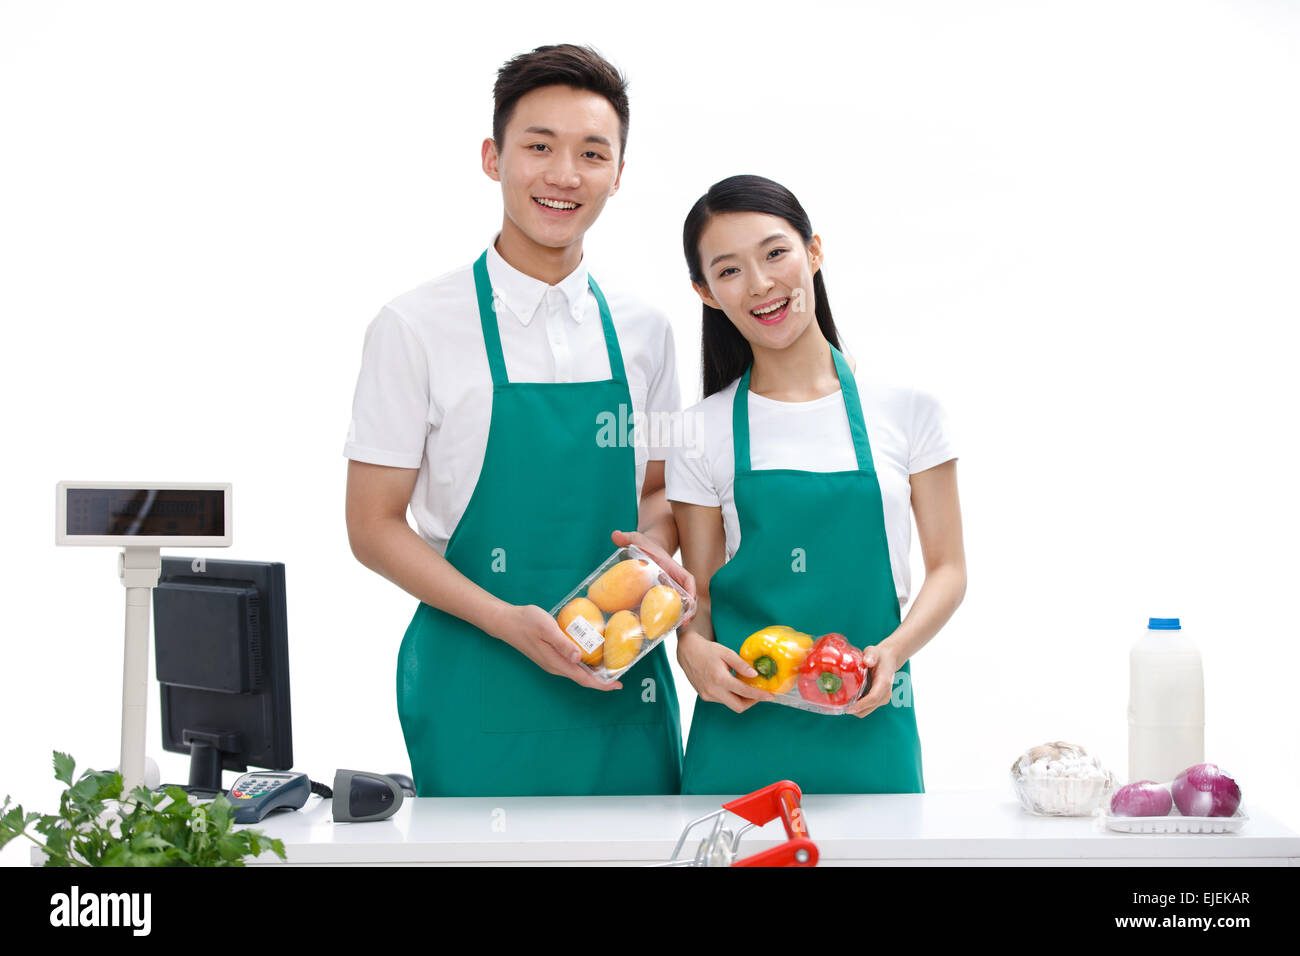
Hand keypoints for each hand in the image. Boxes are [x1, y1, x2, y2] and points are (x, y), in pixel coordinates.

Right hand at [497, 604, 621, 691]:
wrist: (506, 622)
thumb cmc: (526, 622)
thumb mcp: (546, 628)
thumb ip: (562, 643)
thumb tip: (579, 658)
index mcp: (556, 662)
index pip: (583, 678)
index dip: (601, 684)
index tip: (618, 685)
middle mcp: (555, 666)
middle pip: (582, 678)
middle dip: (601, 680)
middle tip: (619, 675)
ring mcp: (552, 662)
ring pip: (576, 672)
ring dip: (593, 672)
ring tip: (610, 666)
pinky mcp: (550, 656)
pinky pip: (571, 664)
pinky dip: (584, 663)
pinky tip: (591, 654)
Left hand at [610, 529, 696, 624]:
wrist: (648, 547)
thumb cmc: (644, 543)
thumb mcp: (636, 539)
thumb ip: (627, 537)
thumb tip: (615, 534)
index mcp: (671, 568)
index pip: (687, 579)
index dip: (691, 589)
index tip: (691, 600)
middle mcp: (674, 579)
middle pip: (688, 595)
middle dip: (690, 609)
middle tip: (684, 623)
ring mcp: (669, 588)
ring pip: (680, 604)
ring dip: (681, 616)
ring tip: (675, 629)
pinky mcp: (661, 594)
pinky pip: (667, 606)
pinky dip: (667, 616)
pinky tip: (659, 628)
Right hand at [677, 629, 771, 713]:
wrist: (687, 651)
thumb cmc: (707, 650)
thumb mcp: (726, 652)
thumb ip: (741, 665)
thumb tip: (755, 675)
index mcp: (720, 679)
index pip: (744, 692)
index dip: (759, 696)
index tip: (770, 696)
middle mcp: (713, 690)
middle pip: (739, 706)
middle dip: (752, 702)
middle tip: (760, 694)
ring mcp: (707, 695)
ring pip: (730, 704)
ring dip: (741, 698)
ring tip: (746, 686)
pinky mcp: (704, 696)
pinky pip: (722, 701)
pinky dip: (731, 696)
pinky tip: (733, 685)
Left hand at [845, 643, 901, 717]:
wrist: (888, 660)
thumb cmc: (879, 655)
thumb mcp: (874, 652)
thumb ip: (871, 656)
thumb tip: (866, 661)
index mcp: (884, 683)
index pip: (873, 698)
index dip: (860, 705)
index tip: (847, 708)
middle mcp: (885, 693)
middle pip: (868, 708)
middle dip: (853, 709)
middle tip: (837, 705)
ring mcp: (882, 698)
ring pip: (866, 711)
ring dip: (854, 709)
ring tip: (841, 702)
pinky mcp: (878, 700)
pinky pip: (866, 708)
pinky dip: (857, 707)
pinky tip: (847, 699)